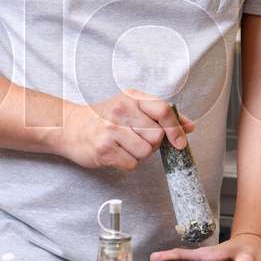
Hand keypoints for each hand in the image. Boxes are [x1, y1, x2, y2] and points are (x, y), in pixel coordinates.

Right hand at [56, 90, 193, 170]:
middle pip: (157, 136)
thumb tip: (190, 126)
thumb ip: (161, 115)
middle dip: (152, 144)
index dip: (176, 129)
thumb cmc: (104, 118)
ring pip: (146, 152)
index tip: (180, 142)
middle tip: (137, 140)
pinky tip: (116, 153)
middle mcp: (121, 110)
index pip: (164, 111)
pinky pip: (132, 164)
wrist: (70, 128)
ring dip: (139, 154)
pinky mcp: (104, 149)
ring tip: (125, 146)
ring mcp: (111, 130)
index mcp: (132, 97)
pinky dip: (128, 163)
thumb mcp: (132, 108)